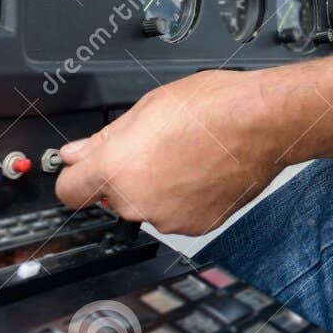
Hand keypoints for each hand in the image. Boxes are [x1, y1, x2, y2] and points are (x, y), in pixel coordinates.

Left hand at [54, 69, 285, 235]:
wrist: (263, 123)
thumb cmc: (214, 106)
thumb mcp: (149, 106)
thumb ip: (107, 137)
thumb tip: (77, 153)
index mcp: (116, 167)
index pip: (69, 190)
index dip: (76, 177)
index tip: (83, 171)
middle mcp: (136, 200)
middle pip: (114, 197)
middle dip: (129, 176)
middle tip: (158, 148)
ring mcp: (167, 218)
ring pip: (149, 206)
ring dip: (160, 188)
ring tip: (188, 157)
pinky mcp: (197, 226)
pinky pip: (178, 215)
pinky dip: (187, 199)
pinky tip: (204, 172)